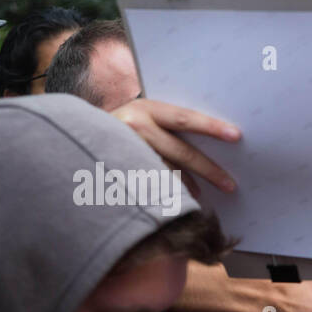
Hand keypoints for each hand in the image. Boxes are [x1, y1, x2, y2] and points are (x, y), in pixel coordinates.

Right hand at [111, 98, 238, 195]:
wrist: (75, 137)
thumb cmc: (124, 127)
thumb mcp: (143, 117)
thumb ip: (169, 124)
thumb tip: (214, 139)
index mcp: (146, 109)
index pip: (185, 118)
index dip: (211, 127)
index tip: (236, 135)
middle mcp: (134, 126)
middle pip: (181, 152)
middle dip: (209, 170)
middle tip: (231, 184)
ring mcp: (125, 149)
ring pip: (166, 173)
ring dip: (188, 187)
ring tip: (203, 198)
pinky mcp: (118, 171)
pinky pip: (150, 186)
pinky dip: (166, 193)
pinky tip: (178, 202)